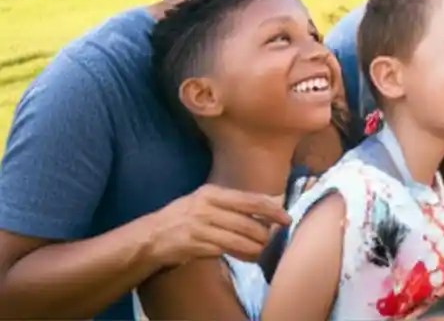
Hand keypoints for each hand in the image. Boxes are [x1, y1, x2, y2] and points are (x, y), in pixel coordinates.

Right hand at [144, 184, 291, 266]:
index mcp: (213, 193)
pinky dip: (242, 255)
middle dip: (265, 234)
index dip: (273, 210)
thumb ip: (234, 202)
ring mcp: (201, 227)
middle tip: (271, 239)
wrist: (151, 236)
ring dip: (256, 247)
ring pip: (241, 240)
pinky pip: (228, 251)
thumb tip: (271, 201)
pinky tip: (248, 256)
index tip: (287, 218)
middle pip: (249, 223)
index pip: (251, 201)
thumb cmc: (184, 216)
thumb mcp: (206, 200)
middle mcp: (208, 208)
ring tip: (261, 249)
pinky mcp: (196, 245)